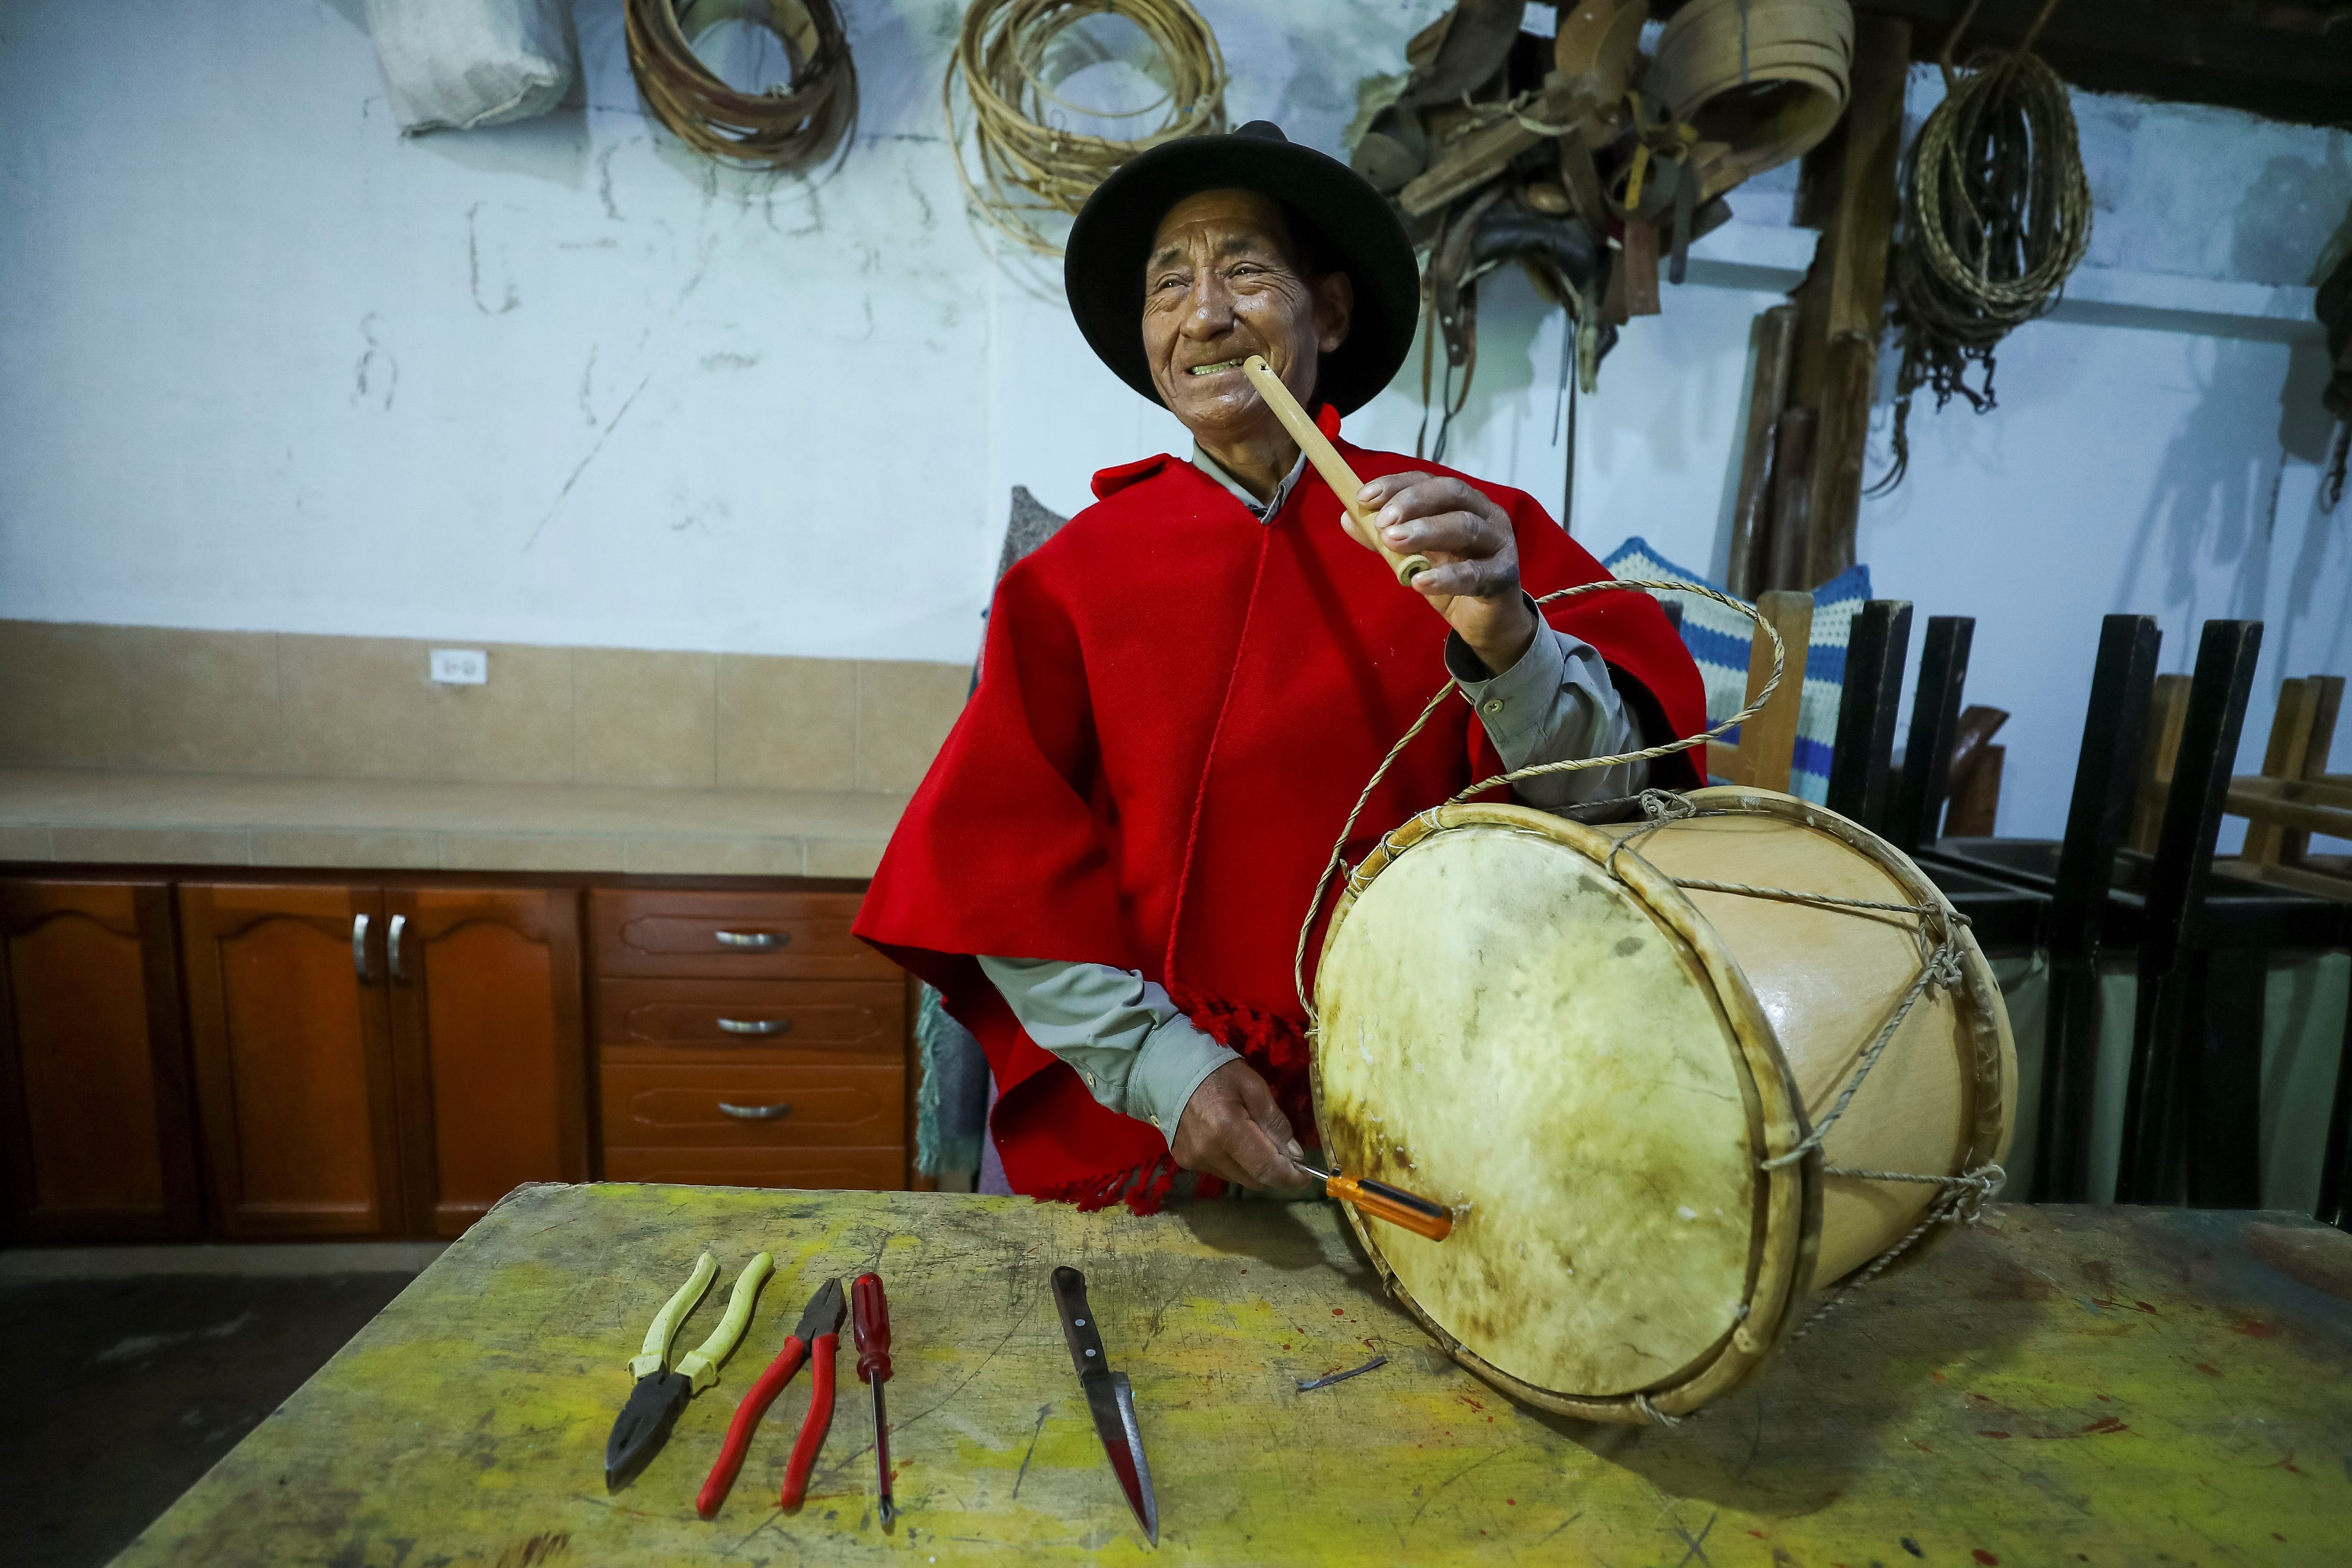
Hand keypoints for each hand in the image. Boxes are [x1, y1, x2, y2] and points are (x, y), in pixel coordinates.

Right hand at [1170, 1060, 1317, 1194]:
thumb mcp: (1253, 1086)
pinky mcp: (1185, 1161)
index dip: (1289, 1178)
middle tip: (1286, 1156)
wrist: (1168, 1069)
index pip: (1265, 1168)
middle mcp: (1208, 1152)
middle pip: (1253, 1180)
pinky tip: (1232, 1141)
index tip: (1305, 1178)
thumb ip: (1274, 1122)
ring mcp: (1194, 1160)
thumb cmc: (1216, 1072)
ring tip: (1256, 1141)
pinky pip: (1221, 1171)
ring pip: (1238, 1178)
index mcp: (1227, 1129)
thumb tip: (1293, 1154)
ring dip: (1253, 1167)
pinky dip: (1235, 1162)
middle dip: (1274, 1172)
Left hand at [1353, 472, 1537, 674]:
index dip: (1396, 485)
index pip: (1428, 480)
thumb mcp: (1413, 556)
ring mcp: (1499, 542)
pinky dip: (1446, 576)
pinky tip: (1419, 581)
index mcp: (1463, 502)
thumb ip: (1385, 538)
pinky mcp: (1503, 576)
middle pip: (1452, 492)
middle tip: (1382, 521)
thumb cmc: (1452, 581)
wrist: (1487, 621)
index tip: (1364, 497)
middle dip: (1413, 502)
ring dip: (1426, 531)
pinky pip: (1475, 573)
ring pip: (1465, 526)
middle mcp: (1485, 513)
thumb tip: (1347, 518)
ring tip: (1393, 542)